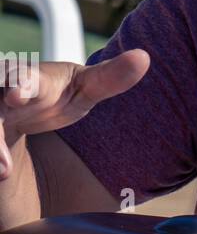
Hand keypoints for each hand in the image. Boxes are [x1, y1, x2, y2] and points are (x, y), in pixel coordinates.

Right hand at [0, 49, 149, 178]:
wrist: (20, 108)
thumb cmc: (54, 96)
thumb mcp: (83, 89)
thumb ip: (110, 78)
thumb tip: (144, 58)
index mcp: (26, 79)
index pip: (21, 77)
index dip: (19, 83)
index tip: (19, 94)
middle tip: (5, 162)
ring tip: (5, 172)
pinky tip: (3, 176)